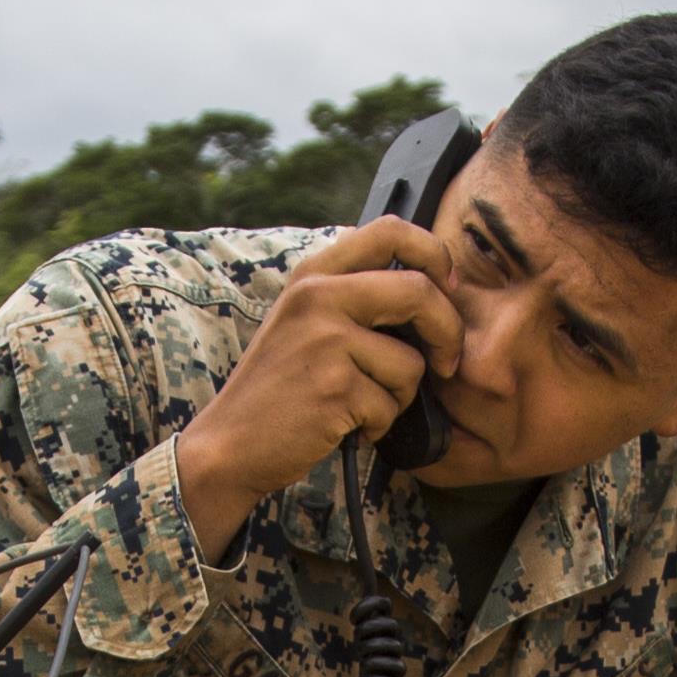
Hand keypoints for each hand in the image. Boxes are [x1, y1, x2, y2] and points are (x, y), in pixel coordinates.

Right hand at [177, 216, 458, 556]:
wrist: (229, 444)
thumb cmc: (277, 389)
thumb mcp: (303, 322)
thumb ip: (353, 296)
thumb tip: (432, 288)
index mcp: (313, 275)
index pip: (390, 231)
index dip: (435, 255)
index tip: (447, 287)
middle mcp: (317, 297)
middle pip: (420, 292)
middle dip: (448, 333)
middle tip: (447, 363)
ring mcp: (325, 341)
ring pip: (411, 362)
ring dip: (399, 396)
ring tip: (360, 406)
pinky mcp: (335, 388)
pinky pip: (390, 405)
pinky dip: (377, 425)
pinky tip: (344, 425)